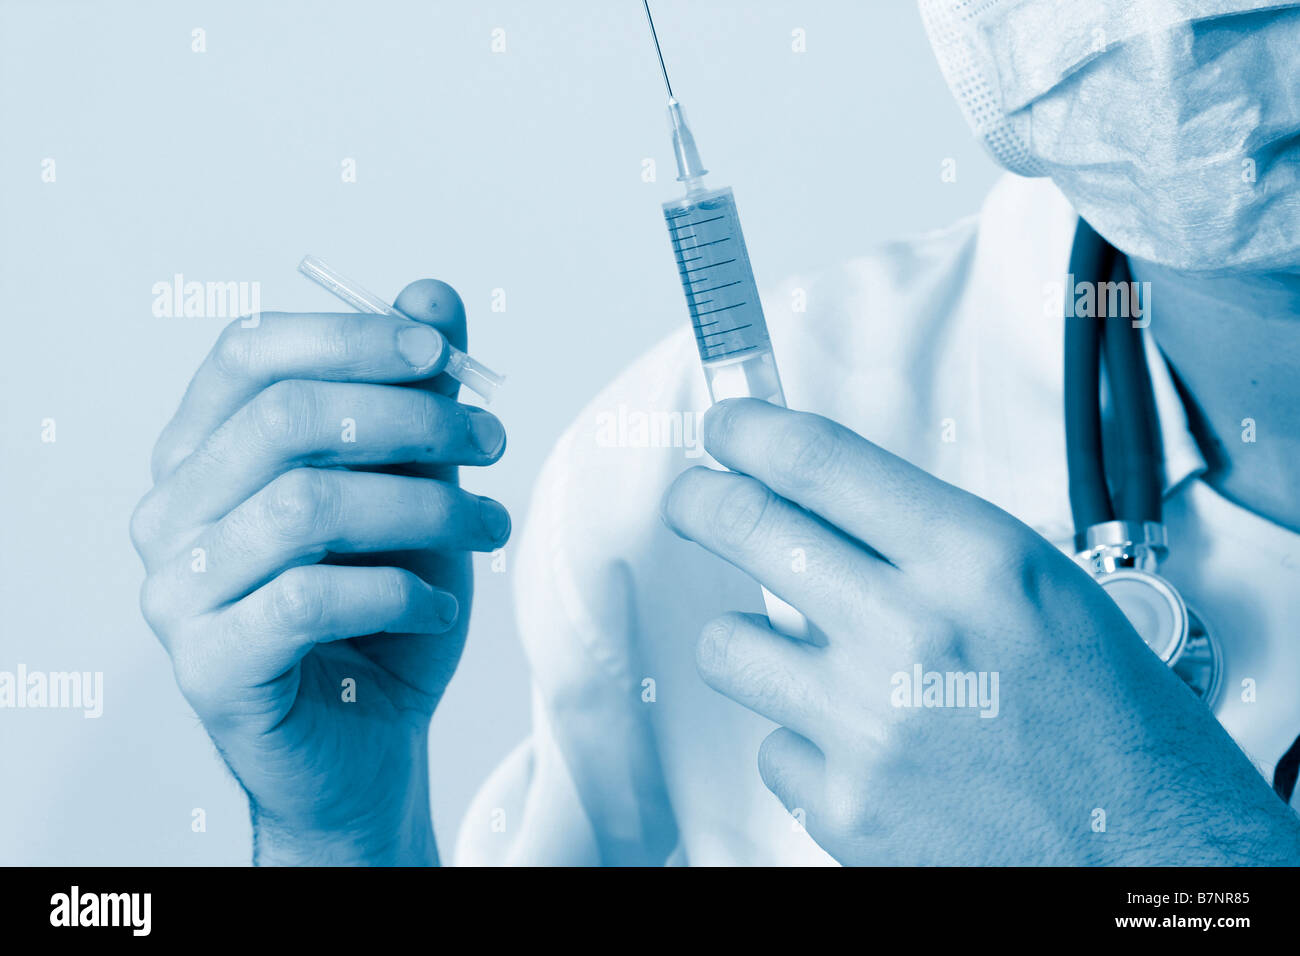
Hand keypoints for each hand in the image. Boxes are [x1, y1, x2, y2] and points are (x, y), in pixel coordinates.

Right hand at [130, 280, 508, 864]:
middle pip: (282, 419)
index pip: (249, 354)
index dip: (349, 336)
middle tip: (492, 440)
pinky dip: (400, 592)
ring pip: (304, 506)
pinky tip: (439, 604)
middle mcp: (171, 511)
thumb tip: (434, 296)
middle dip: (411, 417)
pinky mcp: (208, 665)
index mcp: (205, 450)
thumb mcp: (416, 484)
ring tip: (488, 524)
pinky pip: (307, 599)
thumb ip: (415, 394)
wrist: (371, 737)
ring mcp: (175, 590)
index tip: (442, 351)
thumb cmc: (383, 603)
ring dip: (424, 506)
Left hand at [663, 398, 1299, 864]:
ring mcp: (869, 725)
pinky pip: (772, 746)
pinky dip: (801, 741)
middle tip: (697, 500)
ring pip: (729, 644)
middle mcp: (913, 634)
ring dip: (750, 637)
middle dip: (700, 500)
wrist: (1151, 857)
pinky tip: (858, 747)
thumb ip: (932, 546)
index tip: (725, 427)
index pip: (820, 461)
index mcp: (977, 563)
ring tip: (798, 652)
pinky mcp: (845, 807)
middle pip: (747, 528)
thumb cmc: (1116, 728)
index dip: (749, 431)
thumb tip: (831, 508)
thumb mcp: (1040, 591)